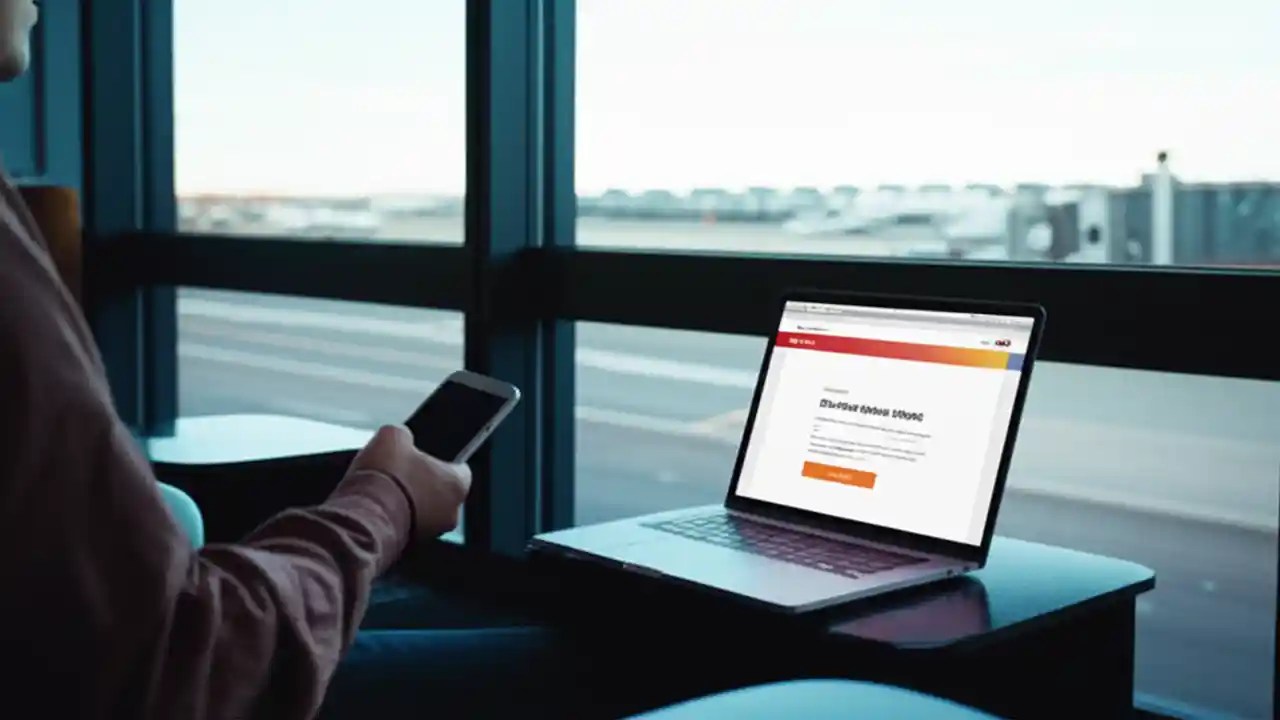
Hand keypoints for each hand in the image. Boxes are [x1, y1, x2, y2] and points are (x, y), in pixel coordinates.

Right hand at [349, 425, 471, 541]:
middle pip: (440, 493)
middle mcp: (450, 514)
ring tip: (382, 489)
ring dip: (407, 504)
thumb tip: (401, 439)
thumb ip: (405, 436)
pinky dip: (392, 521)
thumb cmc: (385, 479)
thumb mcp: (393, 436)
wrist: (361, 519)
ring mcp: (429, 535)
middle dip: (422, 483)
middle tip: (400, 471)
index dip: (442, 459)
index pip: (460, 469)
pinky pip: (403, 530)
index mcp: (457, 485)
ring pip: (423, 514)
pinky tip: (374, 508)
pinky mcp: (407, 551)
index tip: (426, 455)